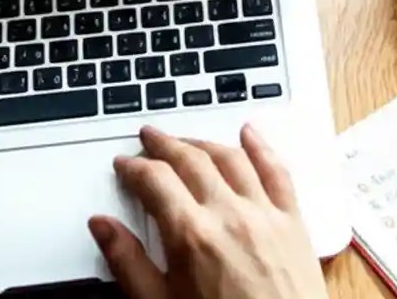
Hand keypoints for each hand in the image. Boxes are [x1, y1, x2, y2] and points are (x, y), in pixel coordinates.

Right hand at [88, 125, 327, 298]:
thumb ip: (129, 262)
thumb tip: (102, 226)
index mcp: (192, 235)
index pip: (155, 181)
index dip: (134, 167)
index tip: (125, 164)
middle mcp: (229, 214)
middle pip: (191, 160)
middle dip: (165, 145)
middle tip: (149, 138)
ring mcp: (265, 214)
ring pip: (231, 158)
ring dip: (204, 143)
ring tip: (186, 141)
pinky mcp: (293, 222)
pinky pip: (278, 171)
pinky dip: (262, 147)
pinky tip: (250, 133)